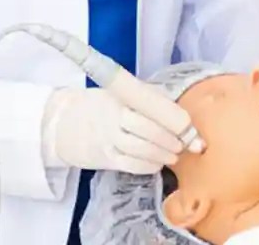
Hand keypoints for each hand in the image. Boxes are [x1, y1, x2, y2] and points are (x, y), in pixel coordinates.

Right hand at [41, 84, 193, 174]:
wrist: (66, 121)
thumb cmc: (107, 105)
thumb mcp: (127, 93)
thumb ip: (154, 101)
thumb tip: (188, 119)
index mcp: (125, 93)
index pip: (155, 105)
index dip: (177, 120)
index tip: (192, 131)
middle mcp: (115, 114)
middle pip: (150, 129)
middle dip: (173, 139)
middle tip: (185, 144)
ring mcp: (108, 137)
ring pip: (141, 149)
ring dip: (163, 154)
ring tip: (174, 155)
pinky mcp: (104, 157)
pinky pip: (131, 164)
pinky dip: (149, 165)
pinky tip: (158, 162)